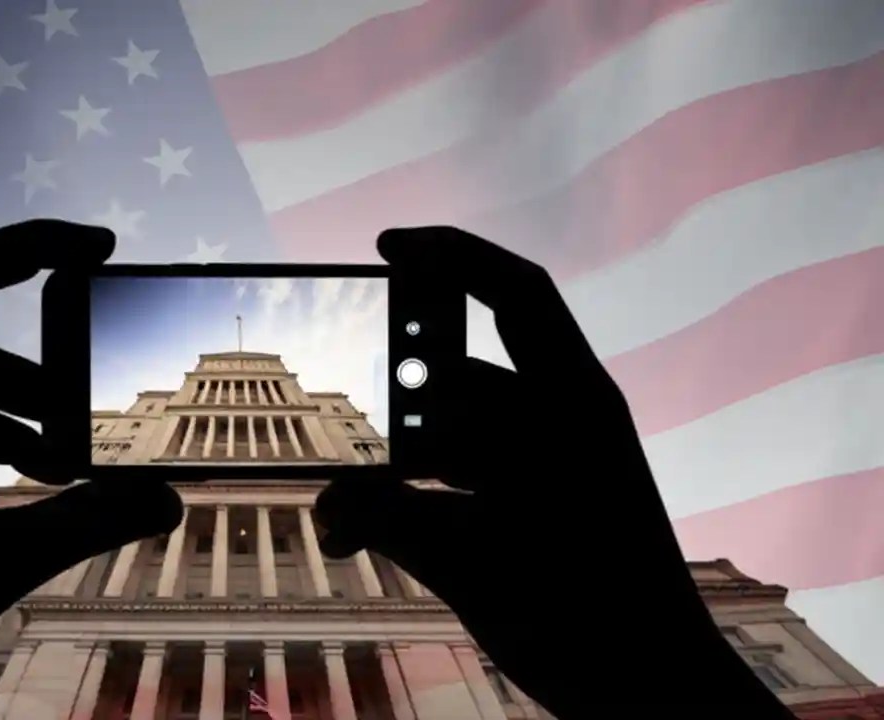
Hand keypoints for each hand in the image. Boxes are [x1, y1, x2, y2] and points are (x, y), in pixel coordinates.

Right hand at [313, 227, 794, 717]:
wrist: (655, 693)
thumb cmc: (590, 617)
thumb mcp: (483, 564)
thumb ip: (391, 524)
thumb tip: (324, 504)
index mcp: (573, 405)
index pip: (514, 294)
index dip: (451, 254)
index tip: (383, 246)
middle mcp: (555, 424)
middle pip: (462, 373)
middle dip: (400, 385)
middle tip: (344, 396)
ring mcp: (537, 470)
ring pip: (448, 435)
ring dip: (395, 458)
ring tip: (347, 493)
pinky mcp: (519, 512)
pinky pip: (451, 483)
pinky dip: (409, 498)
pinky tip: (364, 527)